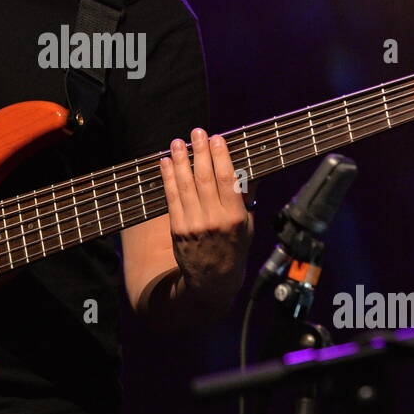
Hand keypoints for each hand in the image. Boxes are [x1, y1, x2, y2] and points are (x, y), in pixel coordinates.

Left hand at [158, 128, 253, 307]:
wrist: (213, 281)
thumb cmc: (234, 249)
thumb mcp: (248, 226)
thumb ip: (245, 199)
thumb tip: (248, 170)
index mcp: (236, 217)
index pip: (228, 180)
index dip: (221, 156)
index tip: (216, 138)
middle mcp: (215, 219)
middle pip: (205, 178)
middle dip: (199, 152)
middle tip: (196, 132)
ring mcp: (194, 224)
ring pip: (185, 185)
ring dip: (179, 160)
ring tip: (176, 142)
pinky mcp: (178, 229)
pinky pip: (171, 198)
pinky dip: (167, 178)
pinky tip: (165, 163)